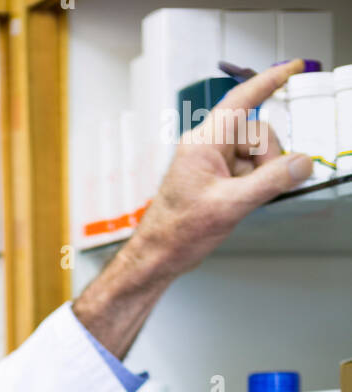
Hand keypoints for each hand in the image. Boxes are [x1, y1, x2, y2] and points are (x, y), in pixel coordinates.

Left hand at [73, 59, 312, 360]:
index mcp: (203, 142)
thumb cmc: (176, 231)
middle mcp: (207, 146)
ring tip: (241, 200)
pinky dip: (253, 183)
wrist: (157, 256)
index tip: (290, 70)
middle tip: (261, 185)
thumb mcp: (229, 206)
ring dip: (260, 174)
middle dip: (267, 157)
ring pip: (254, 153)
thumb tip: (300, 164)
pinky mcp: (216, 178)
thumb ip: (269, 183)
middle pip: (256, 131)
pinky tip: (240, 202)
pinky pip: (247, 170)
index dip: (268, 82)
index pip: (240, 100)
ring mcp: (211, 162)